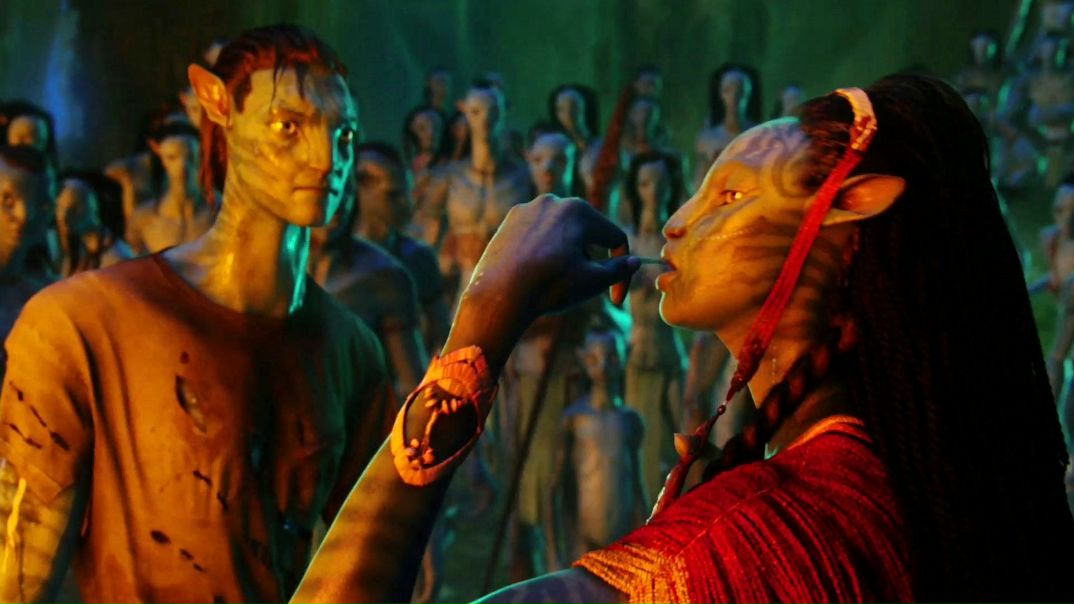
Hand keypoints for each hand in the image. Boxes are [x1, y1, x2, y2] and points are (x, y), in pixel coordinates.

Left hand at [444, 195, 638, 373]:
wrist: (497, 297)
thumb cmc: (549, 288)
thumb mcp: (592, 282)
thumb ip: (618, 269)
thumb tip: (634, 262)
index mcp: (580, 210)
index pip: (614, 239)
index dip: (621, 271)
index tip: (614, 300)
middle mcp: (554, 201)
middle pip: (587, 233)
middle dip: (590, 261)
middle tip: (581, 290)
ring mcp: (528, 209)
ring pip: (560, 234)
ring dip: (566, 256)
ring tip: (554, 282)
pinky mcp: (509, 222)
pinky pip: (537, 236)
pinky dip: (543, 253)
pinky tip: (534, 275)